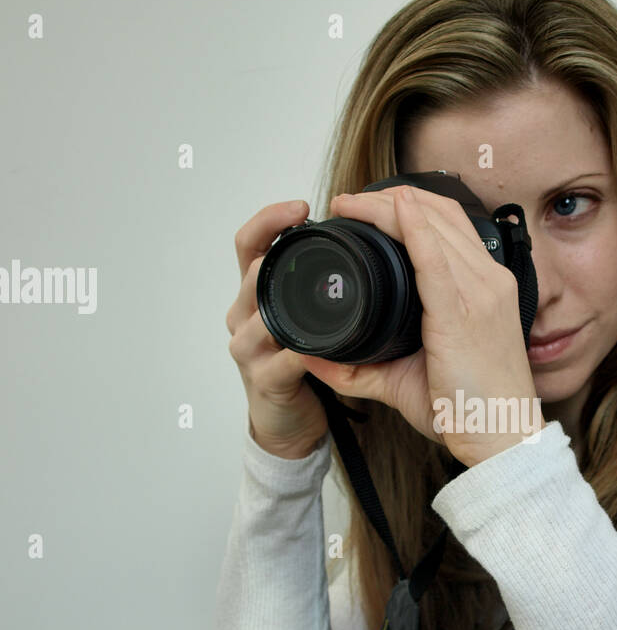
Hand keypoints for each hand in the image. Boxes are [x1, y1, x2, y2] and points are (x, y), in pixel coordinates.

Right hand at [226, 199, 330, 457]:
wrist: (288, 424)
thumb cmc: (301, 365)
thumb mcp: (305, 316)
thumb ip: (317, 283)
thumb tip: (358, 240)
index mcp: (259, 294)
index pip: (251, 244)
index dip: (270, 220)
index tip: (301, 206)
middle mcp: (246, 316)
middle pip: (248, 268)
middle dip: (272, 242)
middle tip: (304, 224)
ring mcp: (250, 349)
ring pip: (258, 313)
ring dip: (279, 292)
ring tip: (305, 276)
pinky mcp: (266, 382)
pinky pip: (283, 362)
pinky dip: (302, 352)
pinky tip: (320, 344)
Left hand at [297, 183, 543, 467]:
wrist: (501, 439)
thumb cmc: (469, 410)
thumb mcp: (410, 379)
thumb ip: (364, 367)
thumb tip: (318, 358)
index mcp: (485, 290)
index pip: (452, 226)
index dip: (412, 207)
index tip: (370, 208)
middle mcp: (488, 282)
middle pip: (442, 214)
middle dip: (391, 198)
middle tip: (347, 202)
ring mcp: (481, 293)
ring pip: (435, 225)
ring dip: (389, 206)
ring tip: (350, 205)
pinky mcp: (463, 312)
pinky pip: (436, 257)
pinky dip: (413, 227)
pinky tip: (393, 209)